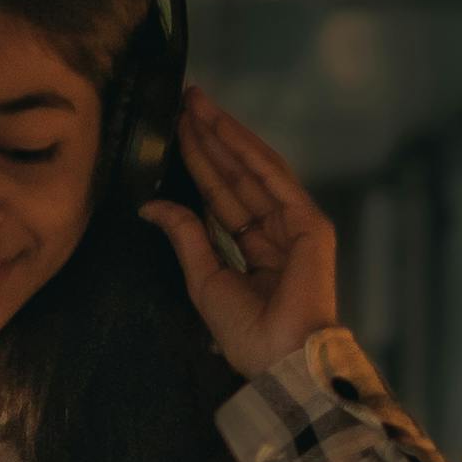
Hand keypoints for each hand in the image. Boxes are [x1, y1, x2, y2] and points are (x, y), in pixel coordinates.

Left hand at [144, 85, 341, 381]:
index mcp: (255, 251)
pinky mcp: (309, 223)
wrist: (281, 359)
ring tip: (196, 104)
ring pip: (253, 170)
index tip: (177, 132)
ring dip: (225, 135)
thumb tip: (152, 205)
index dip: (200, 164)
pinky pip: (273, 179)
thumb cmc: (247, 334)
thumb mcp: (205, 279)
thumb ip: (186, 236)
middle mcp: (277, 232)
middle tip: (184, 101)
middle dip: (210, 139)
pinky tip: (223, 127)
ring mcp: (296, 225)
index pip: (223, 197)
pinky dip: (248, 151)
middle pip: (237, 176)